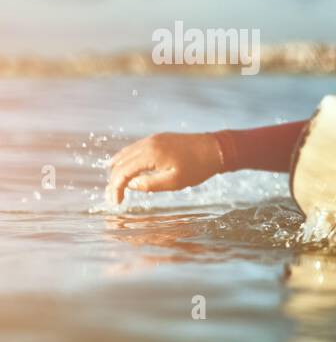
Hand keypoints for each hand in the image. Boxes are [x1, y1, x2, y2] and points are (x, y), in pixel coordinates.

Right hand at [105, 132, 223, 204]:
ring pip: (125, 153)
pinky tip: (127, 168)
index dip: (115, 188)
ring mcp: (152, 139)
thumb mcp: (175, 182)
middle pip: (120, 162)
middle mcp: (147, 143)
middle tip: (113, 197)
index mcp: (150, 154)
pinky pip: (135, 149)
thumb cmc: (198, 168)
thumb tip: (131, 185)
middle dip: (114, 180)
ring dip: (118, 169)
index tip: (115, 203)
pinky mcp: (158, 138)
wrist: (216, 148)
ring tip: (115, 185)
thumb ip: (150, 185)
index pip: (123, 172)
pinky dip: (127, 160)